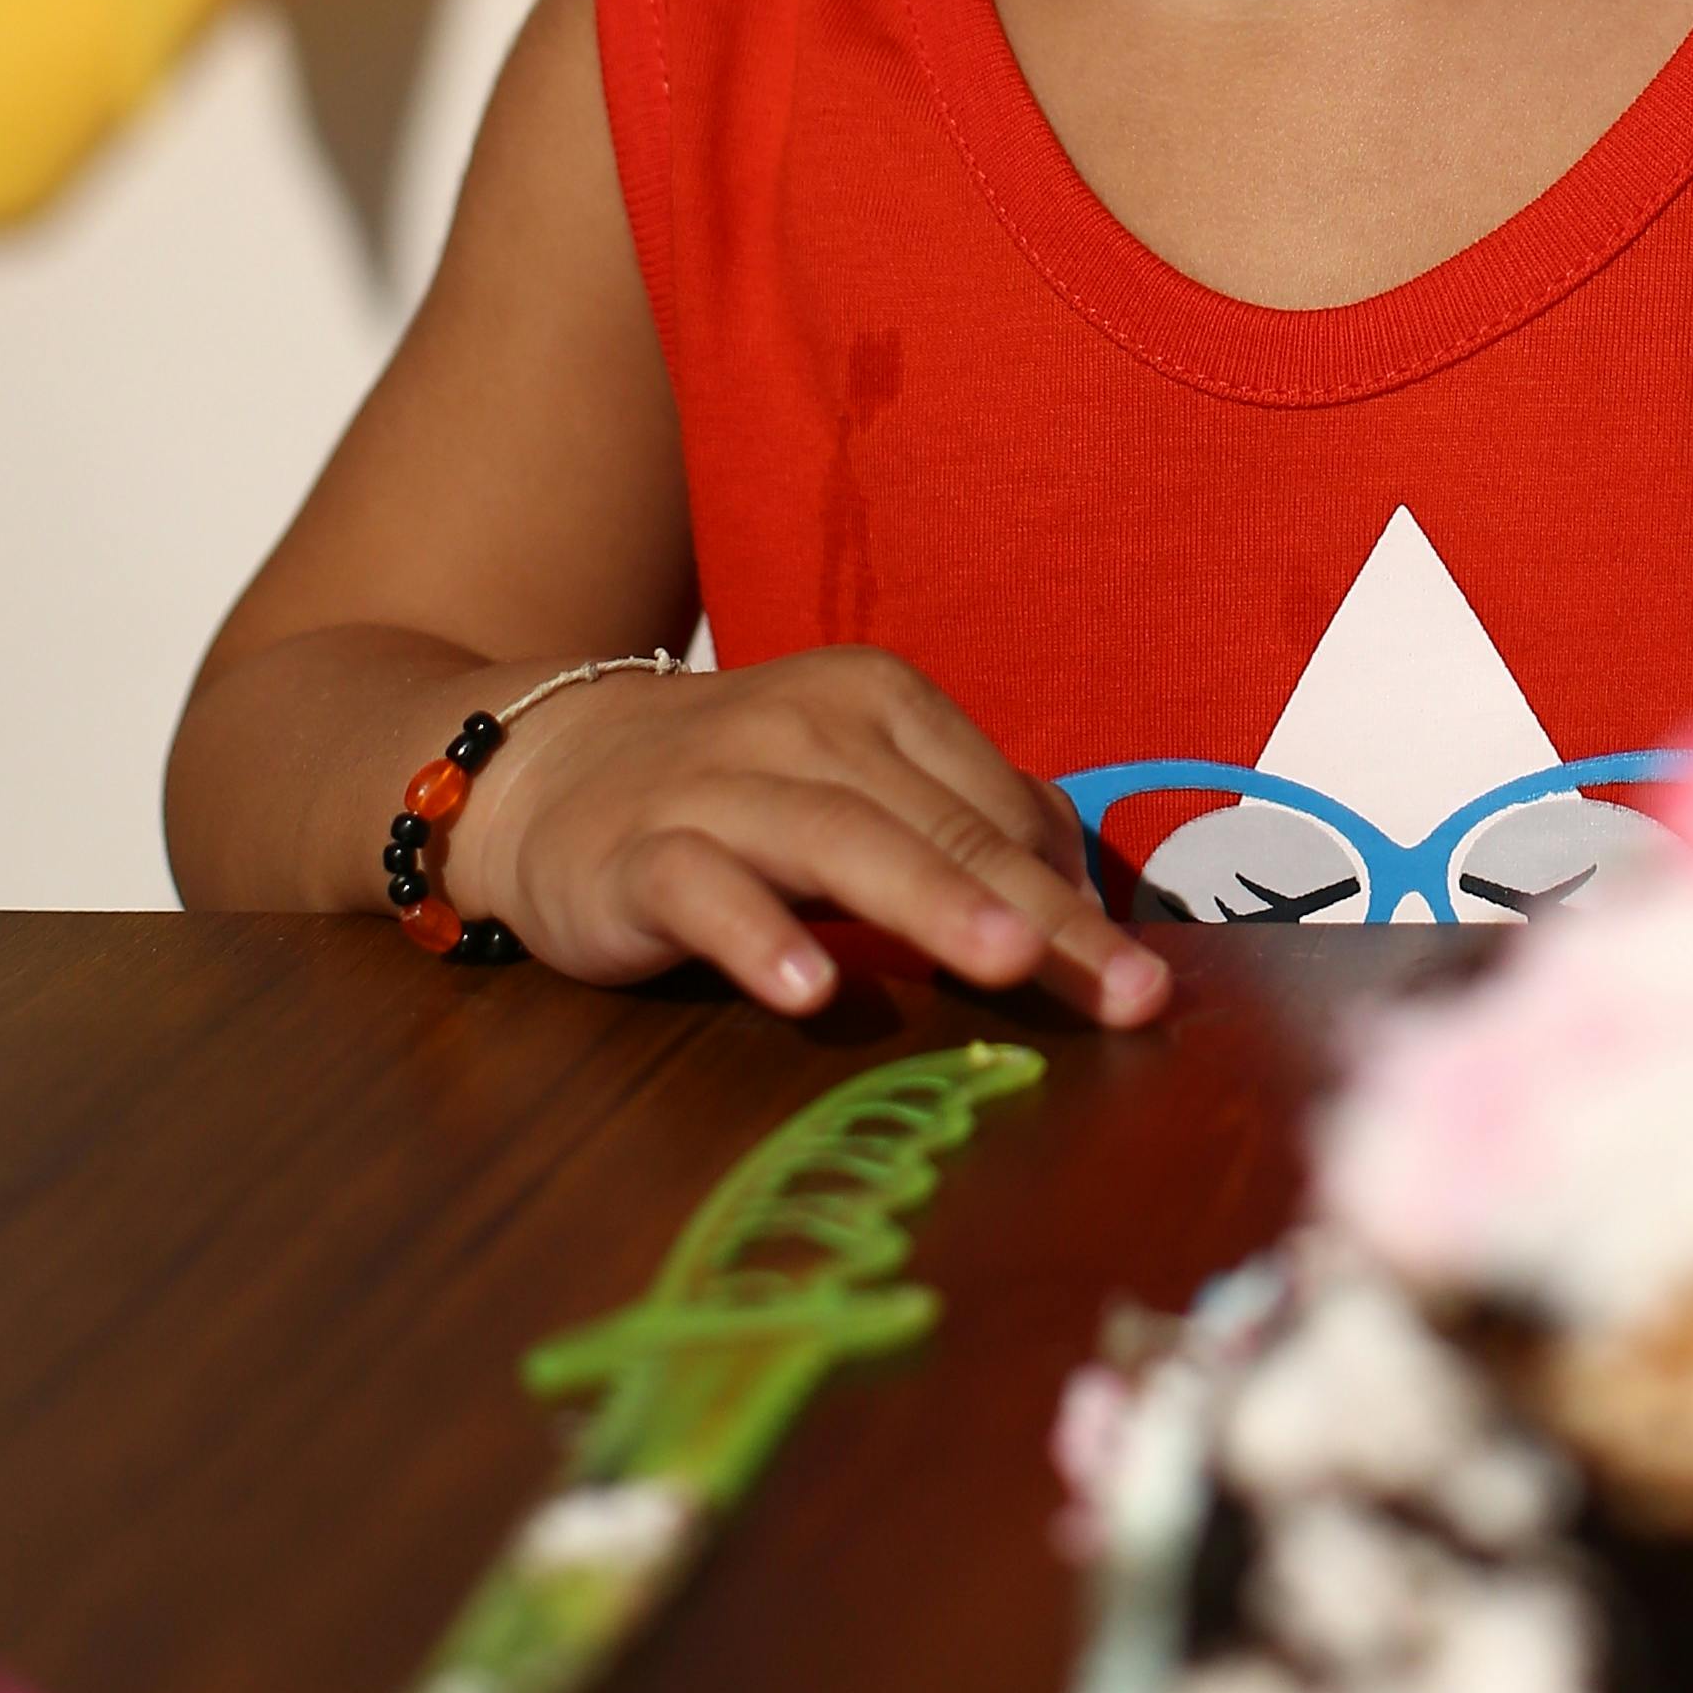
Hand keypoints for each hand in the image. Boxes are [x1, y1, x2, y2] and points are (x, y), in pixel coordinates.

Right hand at [448, 649, 1170, 1027]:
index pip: (1001, 806)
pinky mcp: (640, 851)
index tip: (1141, 981)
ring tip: (1009, 965)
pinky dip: (759, 935)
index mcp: (882, 700)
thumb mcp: (860, 789)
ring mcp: (721, 783)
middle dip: (1046, 915)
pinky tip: (808, 992)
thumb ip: (961, 828)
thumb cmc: (743, 795)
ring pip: (844, 842)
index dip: (1075, 896)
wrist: (550, 769)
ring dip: (932, 902)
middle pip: (948, 827)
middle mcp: (810, 725)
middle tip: (1130, 992)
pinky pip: (706, 891)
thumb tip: (1084, 902)